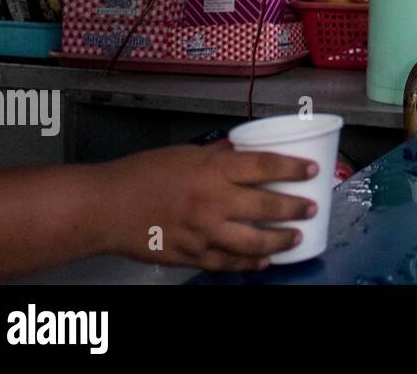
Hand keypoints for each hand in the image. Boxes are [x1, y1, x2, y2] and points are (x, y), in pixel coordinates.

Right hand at [97, 144, 318, 272]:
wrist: (105, 207)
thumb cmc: (141, 175)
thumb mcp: (185, 154)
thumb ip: (218, 156)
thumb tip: (244, 152)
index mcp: (212, 170)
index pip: (265, 167)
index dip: (293, 169)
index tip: (312, 171)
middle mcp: (212, 202)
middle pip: (267, 207)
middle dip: (296, 208)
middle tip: (312, 207)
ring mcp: (203, 233)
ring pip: (253, 242)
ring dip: (280, 242)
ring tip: (295, 238)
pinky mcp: (190, 255)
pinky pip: (228, 262)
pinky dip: (249, 263)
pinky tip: (263, 261)